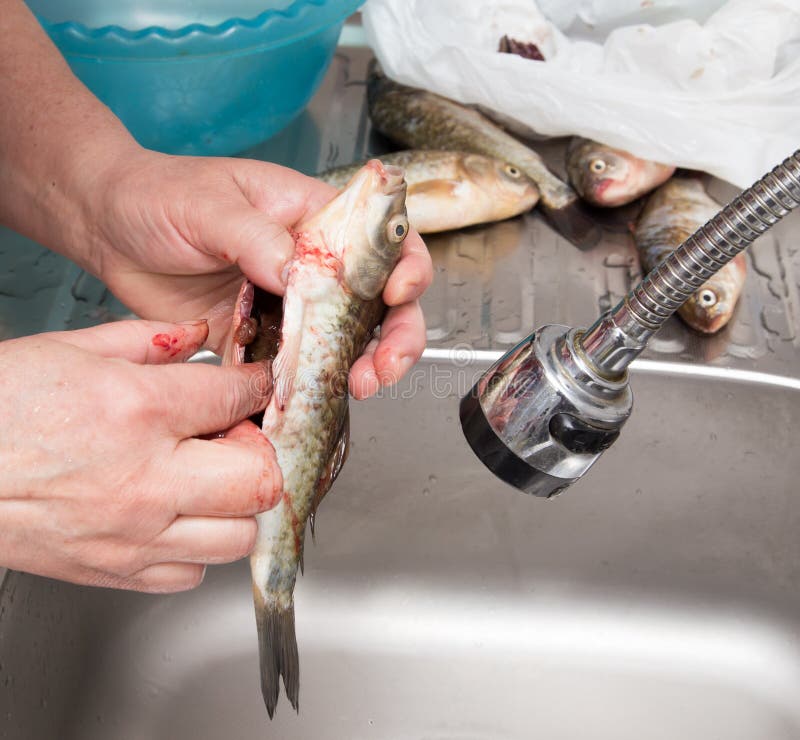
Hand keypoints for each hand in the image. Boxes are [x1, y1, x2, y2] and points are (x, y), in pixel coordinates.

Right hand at [0, 319, 280, 591]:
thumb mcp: (71, 349)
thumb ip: (149, 340)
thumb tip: (198, 335)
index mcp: (138, 410)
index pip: (241, 398)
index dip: (261, 387)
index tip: (259, 388)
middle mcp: (146, 478)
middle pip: (262, 480)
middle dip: (264, 452)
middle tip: (239, 438)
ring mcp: (133, 533)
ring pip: (240, 536)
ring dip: (239, 504)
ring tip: (211, 479)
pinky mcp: (114, 571)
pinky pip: (191, 574)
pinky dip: (198, 546)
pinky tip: (177, 516)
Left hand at [89, 149, 432, 397]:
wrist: (110, 230)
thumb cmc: (160, 194)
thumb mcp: (208, 205)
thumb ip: (254, 237)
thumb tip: (295, 274)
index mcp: (313, 218)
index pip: (382, 239)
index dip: (405, 267)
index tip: (397, 295)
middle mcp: (312, 265)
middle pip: (379, 302)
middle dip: (395, 337)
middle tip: (384, 366)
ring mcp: (290, 306)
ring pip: (344, 341)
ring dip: (359, 368)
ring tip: (357, 387)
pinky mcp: (262, 338)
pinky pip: (293, 368)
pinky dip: (305, 388)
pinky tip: (305, 401)